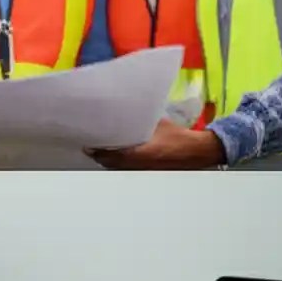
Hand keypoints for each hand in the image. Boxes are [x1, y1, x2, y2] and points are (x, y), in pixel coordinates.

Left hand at [86, 119, 226, 169]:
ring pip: (117, 167)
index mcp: (136, 154)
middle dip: (99, 155)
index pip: (108, 155)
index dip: (96, 150)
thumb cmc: (176, 136)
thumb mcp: (157, 123)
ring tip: (101, 148)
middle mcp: (135, 165)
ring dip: (108, 159)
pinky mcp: (147, 171)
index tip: (87, 143)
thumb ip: (140, 119)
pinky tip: (119, 154)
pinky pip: (126, 168)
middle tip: (92, 144)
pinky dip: (119, 162)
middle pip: (109, 163)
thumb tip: (127, 109)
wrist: (194, 151)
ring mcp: (141, 170)